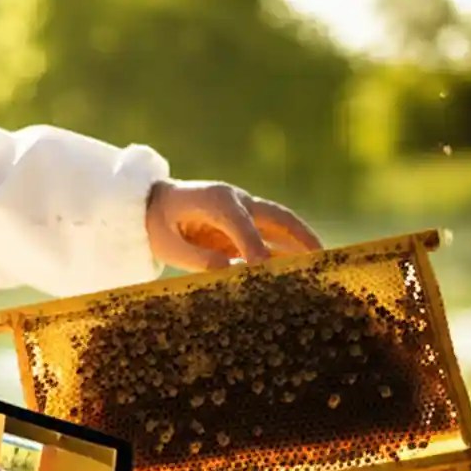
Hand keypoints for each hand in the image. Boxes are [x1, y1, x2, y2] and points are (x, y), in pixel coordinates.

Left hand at [145, 179, 322, 271]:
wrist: (149, 205)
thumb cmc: (155, 224)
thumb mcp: (167, 244)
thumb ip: (196, 257)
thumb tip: (229, 270)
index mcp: (215, 200)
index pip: (242, 224)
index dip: (254, 247)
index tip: (263, 269)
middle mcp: (236, 201)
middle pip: (277, 216)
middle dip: (300, 236)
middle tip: (321, 256)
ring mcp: (243, 210)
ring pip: (280, 225)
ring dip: (301, 243)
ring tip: (320, 264)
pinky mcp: (243, 223)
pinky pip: (270, 236)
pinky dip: (286, 250)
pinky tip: (297, 269)